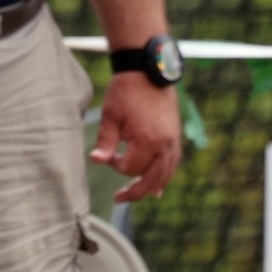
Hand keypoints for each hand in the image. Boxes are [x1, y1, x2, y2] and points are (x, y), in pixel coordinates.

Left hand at [90, 72, 182, 201]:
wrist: (148, 72)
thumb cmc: (126, 92)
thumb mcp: (110, 116)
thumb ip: (105, 142)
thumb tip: (95, 161)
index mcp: (147, 142)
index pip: (130, 169)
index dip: (115, 166)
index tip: (107, 155)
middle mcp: (164, 146)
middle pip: (151, 180)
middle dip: (135, 191)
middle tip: (119, 199)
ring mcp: (173, 142)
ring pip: (165, 175)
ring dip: (151, 187)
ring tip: (138, 196)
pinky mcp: (176, 137)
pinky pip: (173, 164)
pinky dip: (165, 176)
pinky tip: (159, 187)